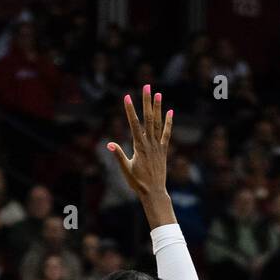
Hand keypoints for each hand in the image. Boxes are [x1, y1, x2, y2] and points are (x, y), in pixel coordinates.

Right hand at [106, 86, 171, 202]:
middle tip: (147, 87)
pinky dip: (168, 123)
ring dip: (157, 108)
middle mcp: (149, 144)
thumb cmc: (137, 183)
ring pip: (157, 124)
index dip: (130, 110)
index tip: (127, 97)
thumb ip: (118, 155)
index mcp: (139, 147)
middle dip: (146, 102)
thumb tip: (109, 144)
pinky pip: (166, 134)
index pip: (134, 124)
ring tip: (158, 94)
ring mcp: (158, 147)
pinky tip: (170, 112)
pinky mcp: (163, 151)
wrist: (154, 192)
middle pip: (148, 119)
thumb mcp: (125, 169)